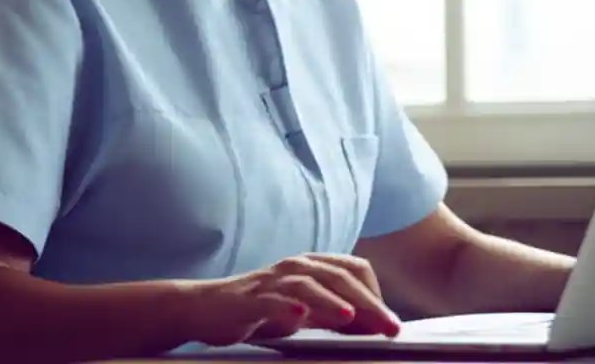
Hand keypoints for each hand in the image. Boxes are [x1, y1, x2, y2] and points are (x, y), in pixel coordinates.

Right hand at [180, 253, 402, 346]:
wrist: (204, 308)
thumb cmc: (258, 310)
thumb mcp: (302, 312)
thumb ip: (333, 314)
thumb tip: (374, 324)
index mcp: (310, 267)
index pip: (353, 269)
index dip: (375, 293)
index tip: (391, 323)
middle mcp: (293, 268)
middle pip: (337, 276)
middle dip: (367, 302)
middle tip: (390, 327)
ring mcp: (269, 283)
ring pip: (306, 284)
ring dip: (330, 300)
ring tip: (351, 316)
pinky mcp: (246, 301)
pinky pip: (268, 301)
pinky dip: (286, 307)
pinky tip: (299, 316)